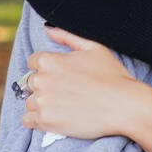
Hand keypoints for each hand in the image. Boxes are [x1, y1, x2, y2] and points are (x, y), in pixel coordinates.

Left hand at [20, 26, 136, 138]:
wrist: (124, 106)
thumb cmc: (112, 75)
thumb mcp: (93, 48)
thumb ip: (67, 36)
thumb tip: (48, 29)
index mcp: (49, 60)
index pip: (33, 62)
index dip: (47, 69)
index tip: (61, 77)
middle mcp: (41, 80)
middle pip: (30, 83)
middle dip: (43, 86)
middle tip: (63, 93)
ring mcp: (42, 101)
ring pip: (29, 102)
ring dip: (41, 104)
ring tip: (62, 107)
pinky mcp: (45, 121)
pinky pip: (27, 121)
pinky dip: (35, 120)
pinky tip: (51, 118)